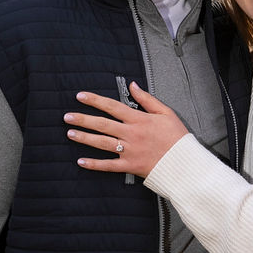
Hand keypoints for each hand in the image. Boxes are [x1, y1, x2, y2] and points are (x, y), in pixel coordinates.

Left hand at [65, 83, 189, 178]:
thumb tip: (133, 86)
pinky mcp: (130, 166)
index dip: (95, 100)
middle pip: (102, 124)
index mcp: (139, 119)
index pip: (112, 106)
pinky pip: (109, 166)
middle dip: (83, 119)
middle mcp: (131, 134)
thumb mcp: (166, 112)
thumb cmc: (177, 137)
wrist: (185, 162)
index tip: (81, 96)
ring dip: (85, 138)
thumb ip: (147, 99)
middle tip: (67, 116)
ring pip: (102, 143)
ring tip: (70, 133)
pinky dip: (94, 164)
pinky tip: (81, 161)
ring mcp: (129, 151)